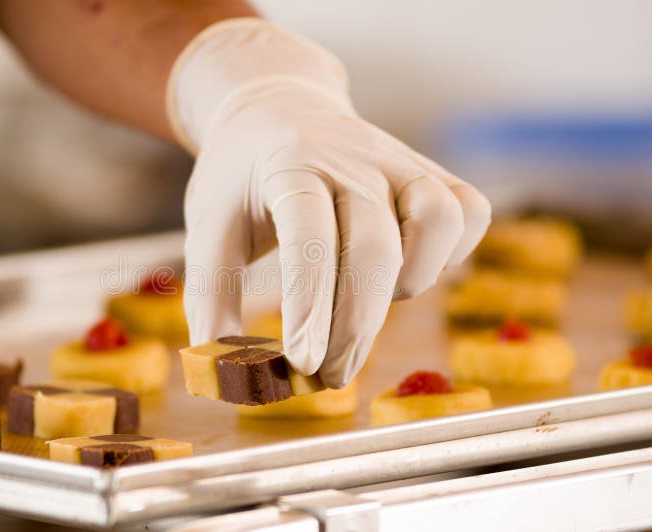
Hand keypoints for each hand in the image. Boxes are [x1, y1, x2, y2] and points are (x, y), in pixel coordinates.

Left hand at [169, 19, 490, 386]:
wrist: (279, 107)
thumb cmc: (243, 175)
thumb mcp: (208, 224)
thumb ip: (211, 293)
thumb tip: (222, 368)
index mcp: (290, 165)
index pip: (309, 238)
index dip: (309, 306)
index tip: (301, 363)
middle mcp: (353, 158)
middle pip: (374, 246)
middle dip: (355, 325)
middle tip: (330, 376)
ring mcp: (399, 160)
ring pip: (439, 219)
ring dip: (410, 279)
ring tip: (370, 303)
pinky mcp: (431, 170)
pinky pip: (467, 211)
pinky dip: (449, 252)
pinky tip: (406, 270)